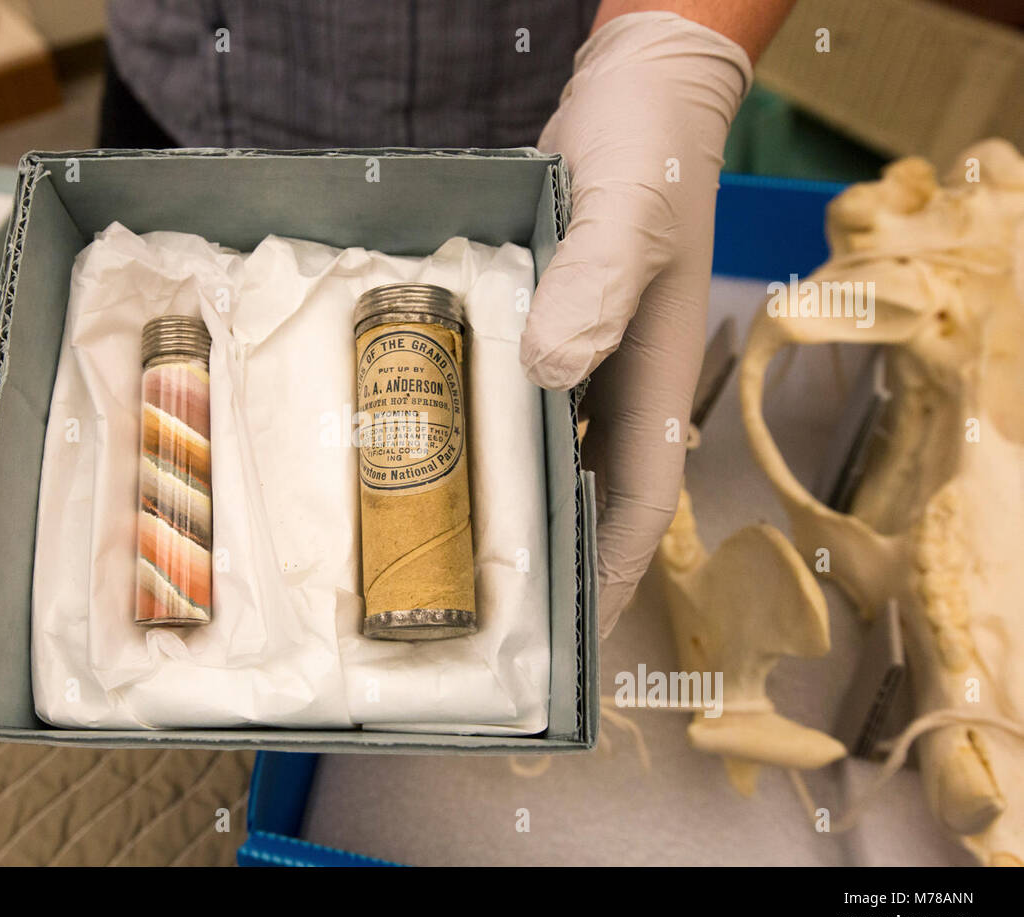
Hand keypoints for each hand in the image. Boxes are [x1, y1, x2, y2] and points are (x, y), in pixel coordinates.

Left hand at [519, 12, 752, 636]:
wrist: (643, 90)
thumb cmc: (649, 153)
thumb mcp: (624, 216)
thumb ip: (592, 288)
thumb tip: (552, 370)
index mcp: (654, 379)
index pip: (643, 502)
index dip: (615, 572)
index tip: (576, 637)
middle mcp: (624, 383)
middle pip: (598, 498)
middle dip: (562, 561)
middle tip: (500, 615)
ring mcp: (590, 359)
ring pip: (560, 457)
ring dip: (525, 506)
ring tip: (466, 555)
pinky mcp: (555, 328)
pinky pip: (529, 407)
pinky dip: (500, 440)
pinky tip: (451, 457)